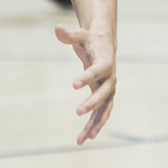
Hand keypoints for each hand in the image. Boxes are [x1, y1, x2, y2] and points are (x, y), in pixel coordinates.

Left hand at [54, 24, 115, 143]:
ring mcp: (109, 89)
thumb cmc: (90, 40)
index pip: (97, 71)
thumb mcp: (79, 35)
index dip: (87, 77)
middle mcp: (110, 78)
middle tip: (77, 111)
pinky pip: (102, 114)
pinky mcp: (105, 97)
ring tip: (83, 138)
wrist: (104, 45)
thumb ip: (68, 35)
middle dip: (92, 103)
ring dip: (95, 124)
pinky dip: (95, 126)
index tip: (74, 84)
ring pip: (105, 109)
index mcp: (105, 62)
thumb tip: (57, 28)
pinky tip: (85, 138)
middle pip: (104, 93)